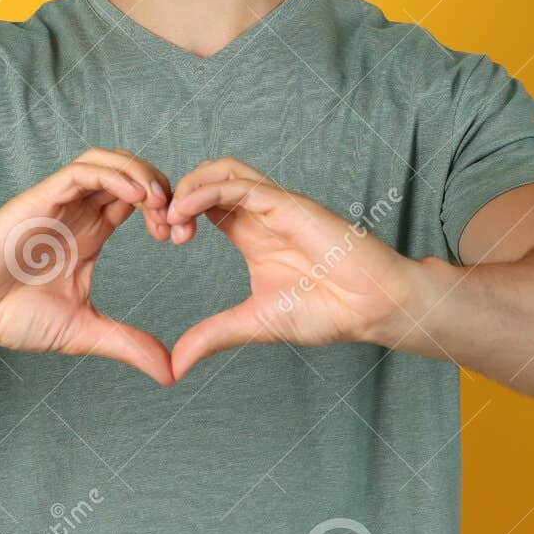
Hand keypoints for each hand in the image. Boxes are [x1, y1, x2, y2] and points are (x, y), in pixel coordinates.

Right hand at [0, 148, 175, 384]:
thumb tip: (170, 373)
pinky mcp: (38, 199)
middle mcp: (76, 211)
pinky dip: (114, 175)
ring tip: (161, 203)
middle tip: (178, 222)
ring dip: (141, 174)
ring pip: (108, 161)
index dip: (166, 210)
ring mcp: (58, 202)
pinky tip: (137, 197)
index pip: (137, 200)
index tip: (181, 239)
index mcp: (90, 232)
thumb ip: (127, 344)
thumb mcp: (84, 331)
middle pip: (130, 172)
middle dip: (162, 188)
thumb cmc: (11, 316)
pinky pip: (82, 171)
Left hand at [163, 157, 416, 378]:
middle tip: (161, 226)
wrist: (373, 309)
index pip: (203, 202)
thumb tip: (175, 364)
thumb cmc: (328, 311)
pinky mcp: (289, 205)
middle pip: (209, 176)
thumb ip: (213, 336)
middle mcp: (261, 213)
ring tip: (170, 216)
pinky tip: (185, 212)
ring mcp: (276, 205)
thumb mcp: (254, 324)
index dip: (176, 211)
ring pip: (224, 170)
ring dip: (189, 185)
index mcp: (251, 233)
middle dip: (176, 193)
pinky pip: (242, 185)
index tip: (161, 237)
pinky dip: (206, 191)